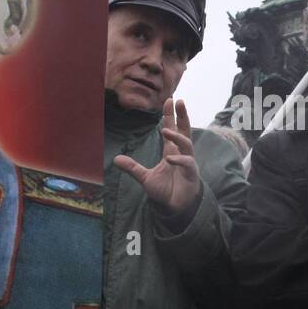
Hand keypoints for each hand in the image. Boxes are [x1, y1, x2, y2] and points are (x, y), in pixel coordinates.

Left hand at [114, 98, 201, 214]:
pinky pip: (187, 163)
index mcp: (171, 152)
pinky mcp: (191, 174)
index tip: (169, 100)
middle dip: (182, 116)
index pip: (172, 130)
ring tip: (165, 130)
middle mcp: (181, 154)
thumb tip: (116, 159)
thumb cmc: (164, 191)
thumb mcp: (145, 178)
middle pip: (184, 131)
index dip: (170, 116)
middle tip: (179, 101)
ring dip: (177, 136)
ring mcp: (188, 163)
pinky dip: (179, 159)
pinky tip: (169, 158)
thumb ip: (133, 168)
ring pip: (186, 144)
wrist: (174, 208)